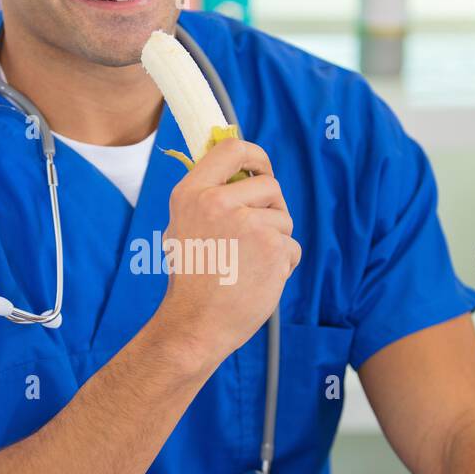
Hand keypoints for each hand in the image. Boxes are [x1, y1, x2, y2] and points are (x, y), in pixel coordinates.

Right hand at [157, 136, 300, 368]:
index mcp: (192, 193)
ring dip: (276, 241)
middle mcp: (218, 202)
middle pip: (269, 185)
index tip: (261, 167)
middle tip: (254, 237)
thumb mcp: (182, 226)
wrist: (195, 324)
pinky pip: (292, 247)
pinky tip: (258, 279)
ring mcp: (248, 224)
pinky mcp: (273, 248)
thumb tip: (241, 172)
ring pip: (284, 219)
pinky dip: (283, 265)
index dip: (255, 155)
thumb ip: (208, 197)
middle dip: (271, 209)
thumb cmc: (192, 279)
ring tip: (248, 265)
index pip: (231, 149)